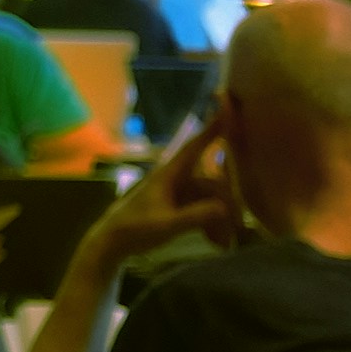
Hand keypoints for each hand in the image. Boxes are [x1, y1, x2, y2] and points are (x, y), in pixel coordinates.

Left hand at [90, 120, 241, 264]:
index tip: (225, 107)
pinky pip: (203, 209)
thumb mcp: (166, 225)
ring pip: (210, 199)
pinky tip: (216, 243)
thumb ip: (195, 216)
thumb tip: (224, 207)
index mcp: (168, 175)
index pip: (193, 147)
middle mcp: (174, 179)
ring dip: (219, 220)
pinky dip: (211, 224)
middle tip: (237, 229)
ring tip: (223, 244)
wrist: (112, 243)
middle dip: (226, 204)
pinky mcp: (177, 205)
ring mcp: (176, 192)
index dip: (211, 129)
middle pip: (211, 183)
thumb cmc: (135, 230)